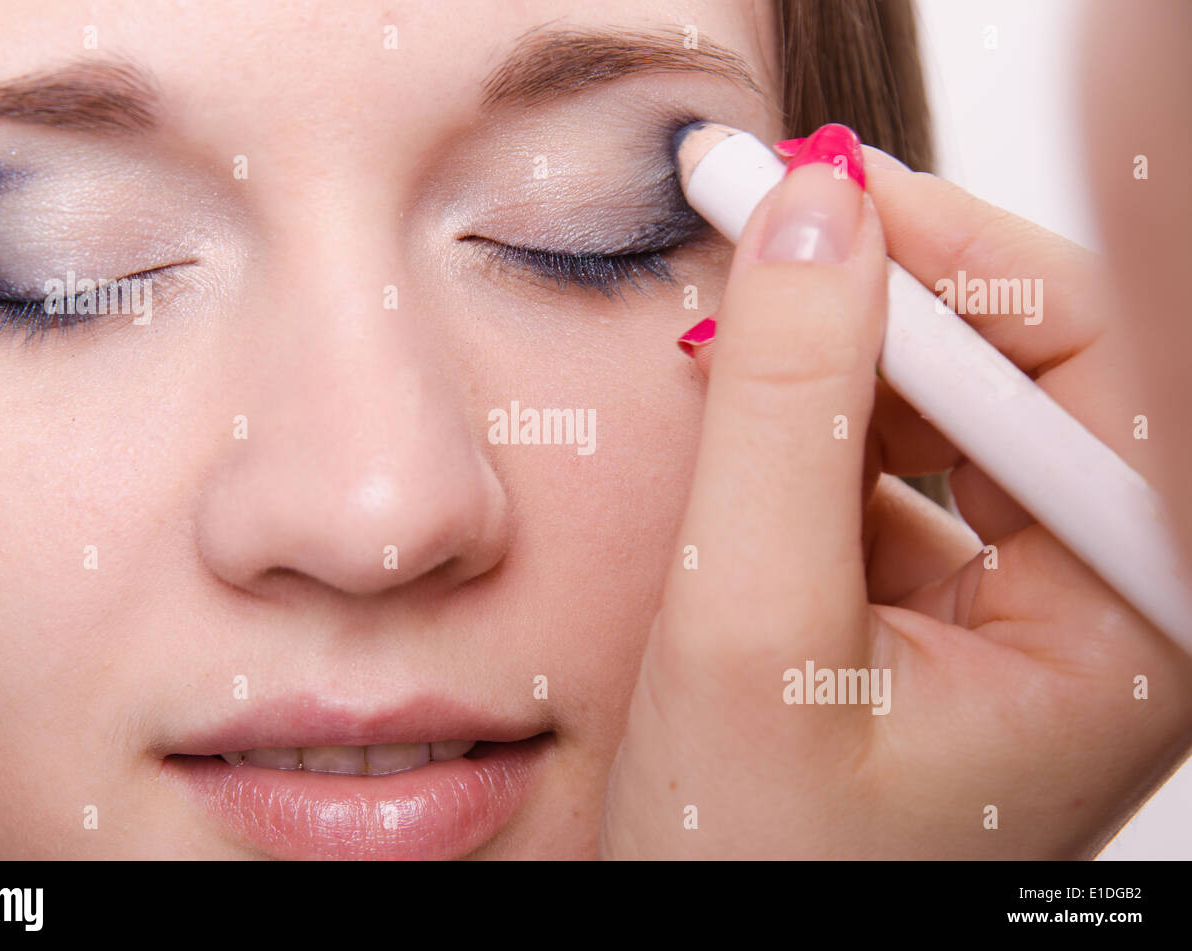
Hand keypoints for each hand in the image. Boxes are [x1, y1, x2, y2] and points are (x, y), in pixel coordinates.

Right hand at [599, 124, 1191, 858]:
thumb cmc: (750, 861)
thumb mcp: (753, 630)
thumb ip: (785, 410)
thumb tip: (808, 219)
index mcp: (1132, 630)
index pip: (1093, 366)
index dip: (955, 259)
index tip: (816, 193)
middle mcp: (1110, 610)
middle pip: (1031, 376)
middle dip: (891, 301)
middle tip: (765, 234)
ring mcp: (1035, 609)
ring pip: (959, 414)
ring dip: (845, 360)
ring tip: (740, 339)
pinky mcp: (957, 608)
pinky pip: (906, 470)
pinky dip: (821, 424)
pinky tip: (750, 419)